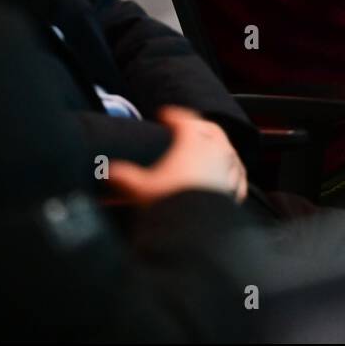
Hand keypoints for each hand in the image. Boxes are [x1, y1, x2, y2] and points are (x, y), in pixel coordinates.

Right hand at [107, 106, 247, 204]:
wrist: (199, 230)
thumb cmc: (172, 203)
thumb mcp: (142, 189)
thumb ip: (124, 177)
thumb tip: (106, 172)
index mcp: (193, 142)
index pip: (184, 119)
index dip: (173, 115)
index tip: (165, 115)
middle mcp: (216, 150)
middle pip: (210, 129)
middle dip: (199, 125)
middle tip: (189, 127)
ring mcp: (230, 168)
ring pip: (227, 149)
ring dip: (218, 146)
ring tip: (209, 149)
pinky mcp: (237, 187)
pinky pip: (238, 172)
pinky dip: (232, 169)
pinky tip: (229, 174)